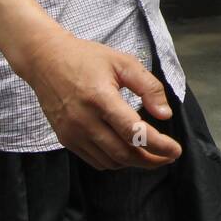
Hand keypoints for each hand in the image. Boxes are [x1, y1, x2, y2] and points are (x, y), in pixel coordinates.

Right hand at [17, 31, 181, 170]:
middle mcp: (84, 120)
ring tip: (151, 153)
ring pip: (110, 161)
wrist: (45, 60)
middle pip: (123, 153)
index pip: (133, 131)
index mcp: (100, 98)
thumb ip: (148, 87)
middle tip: (168, 155)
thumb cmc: (86, 58)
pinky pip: (95, 160)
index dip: (158, 145)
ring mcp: (72, 132)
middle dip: (150, 159)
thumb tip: (165, 114)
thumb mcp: (123, 63)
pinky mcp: (65, 139)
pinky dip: (115, 161)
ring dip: (134, 162)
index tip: (175, 150)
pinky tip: (127, 150)